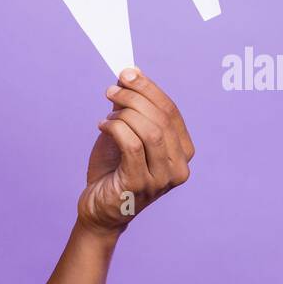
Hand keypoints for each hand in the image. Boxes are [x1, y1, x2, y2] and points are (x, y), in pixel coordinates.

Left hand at [77, 67, 194, 235]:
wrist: (99, 210)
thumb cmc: (114, 172)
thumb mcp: (126, 134)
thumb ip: (132, 109)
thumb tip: (129, 74)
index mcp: (183, 152)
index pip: (171, 111)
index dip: (149, 88)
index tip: (127, 73)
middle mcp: (179, 167)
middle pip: (161, 119)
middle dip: (135, 97)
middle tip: (111, 90)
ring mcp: (162, 179)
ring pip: (150, 131)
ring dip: (125, 112)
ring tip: (107, 111)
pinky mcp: (140, 185)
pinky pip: (132, 146)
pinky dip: (116, 128)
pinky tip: (103, 125)